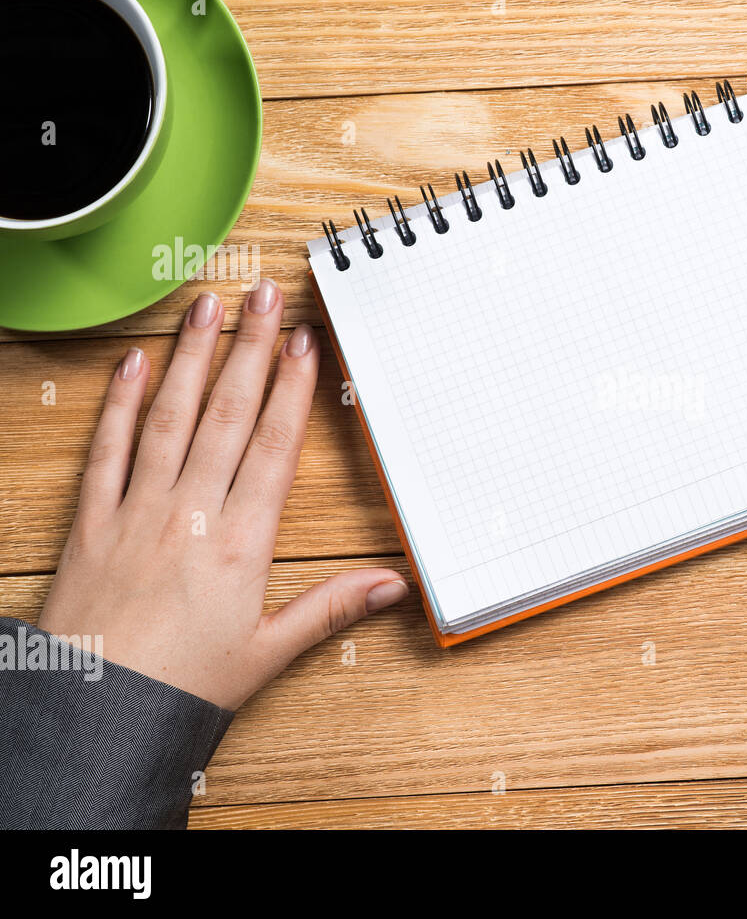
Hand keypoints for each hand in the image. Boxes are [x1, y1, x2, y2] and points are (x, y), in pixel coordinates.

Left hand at [37, 281, 407, 709]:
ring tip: (207, 306)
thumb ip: (331, 609)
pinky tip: (133, 364)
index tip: (304, 343)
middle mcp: (189, 514)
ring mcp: (136, 511)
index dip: (291, 389)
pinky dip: (119, 404)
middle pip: (226, 415)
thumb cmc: (181, 686)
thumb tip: (393, 586)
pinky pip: (107, 450)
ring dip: (190, 357)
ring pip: (169, 418)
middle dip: (249, 349)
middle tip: (264, 295)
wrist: (93, 713)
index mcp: (239, 543)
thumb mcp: (268, 652)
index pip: (272, 447)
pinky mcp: (91, 522)